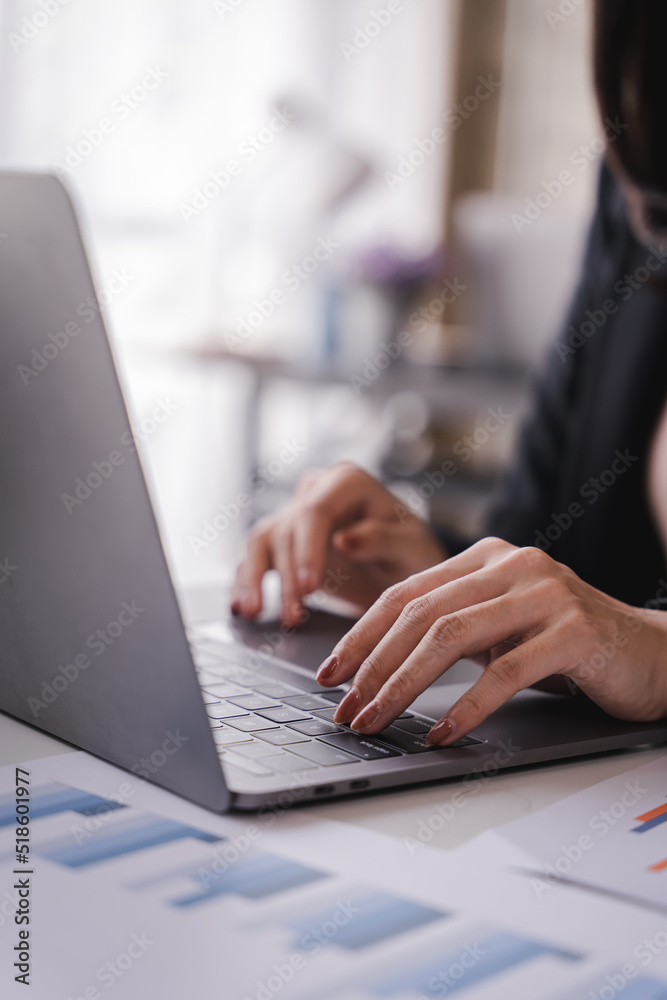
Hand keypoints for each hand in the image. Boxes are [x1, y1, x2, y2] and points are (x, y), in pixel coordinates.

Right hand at [231, 462, 445, 625]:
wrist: (405, 568)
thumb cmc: (414, 554)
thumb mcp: (412, 548)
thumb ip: (382, 540)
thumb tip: (344, 539)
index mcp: (348, 482)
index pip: (316, 511)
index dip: (308, 550)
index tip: (310, 587)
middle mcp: (316, 491)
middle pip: (287, 528)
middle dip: (288, 576)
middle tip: (293, 615)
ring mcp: (296, 515)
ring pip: (264, 540)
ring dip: (256, 579)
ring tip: (254, 612)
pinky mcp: (284, 542)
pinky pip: (258, 558)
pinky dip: (247, 582)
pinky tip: (241, 606)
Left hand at [315, 536, 666, 742]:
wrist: (650, 653)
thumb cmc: (566, 643)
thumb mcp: (501, 625)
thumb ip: (451, 627)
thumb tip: (376, 667)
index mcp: (486, 557)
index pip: (405, 592)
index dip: (361, 635)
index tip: (330, 673)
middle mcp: (513, 564)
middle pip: (421, 614)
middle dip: (373, 666)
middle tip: (345, 708)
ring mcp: (545, 594)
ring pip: (452, 637)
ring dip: (404, 686)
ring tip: (377, 721)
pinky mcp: (573, 631)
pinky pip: (505, 672)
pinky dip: (465, 707)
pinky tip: (441, 734)